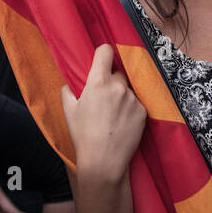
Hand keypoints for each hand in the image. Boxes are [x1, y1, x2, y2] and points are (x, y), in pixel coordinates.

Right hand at [61, 44, 145, 184]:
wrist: (103, 162)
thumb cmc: (83, 136)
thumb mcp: (68, 111)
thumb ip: (68, 90)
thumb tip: (70, 82)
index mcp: (98, 82)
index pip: (106, 51)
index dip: (103, 53)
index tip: (102, 59)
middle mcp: (118, 86)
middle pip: (117, 72)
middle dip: (111, 81)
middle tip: (104, 98)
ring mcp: (133, 99)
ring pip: (127, 89)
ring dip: (122, 96)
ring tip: (112, 115)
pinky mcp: (143, 111)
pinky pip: (136, 102)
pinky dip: (130, 108)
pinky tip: (121, 123)